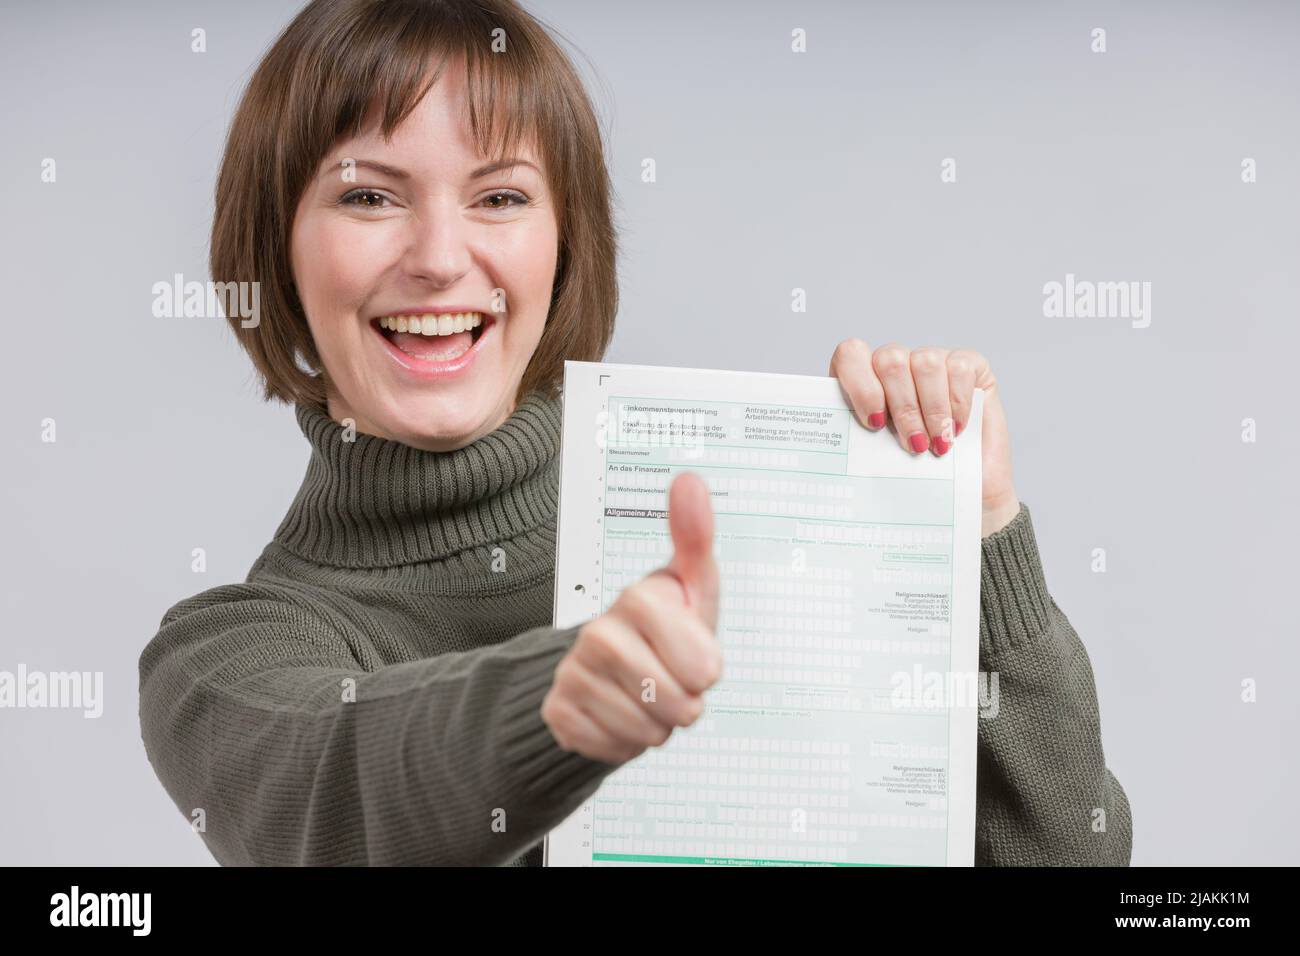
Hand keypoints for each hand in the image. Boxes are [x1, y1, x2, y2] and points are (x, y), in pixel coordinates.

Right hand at [542, 471, 722, 764]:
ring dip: (657, 726)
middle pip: (676, 705)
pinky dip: (626, 743)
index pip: (704, 669)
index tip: (695, 654)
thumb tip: (689, 479)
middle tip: (671, 679)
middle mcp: (599, 632)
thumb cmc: (666, 626)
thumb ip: (695, 536)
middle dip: (685, 704)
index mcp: (638, 598)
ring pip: (646, 732)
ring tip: (646, 696)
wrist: (612, 668)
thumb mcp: (693, 585)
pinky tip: (619, 713)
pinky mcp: (559, 712)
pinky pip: (614, 749)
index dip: (708, 672)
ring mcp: (574, 672)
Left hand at [829, 340, 1020, 536]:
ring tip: (938, 444)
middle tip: (914, 445)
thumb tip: (835, 452)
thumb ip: (858, 445)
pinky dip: (958, 402)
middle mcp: (895, 366)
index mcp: (863, 382)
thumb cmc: (916, 477)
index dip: (861, 385)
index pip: (850, 355)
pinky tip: (956, 429)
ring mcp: (930, 361)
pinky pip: (958, 367)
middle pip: (890, 360)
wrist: (964, 493)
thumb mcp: (878, 461)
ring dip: (932, 410)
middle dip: (903, 407)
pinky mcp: (967, 365)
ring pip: (925, 362)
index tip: (874, 423)